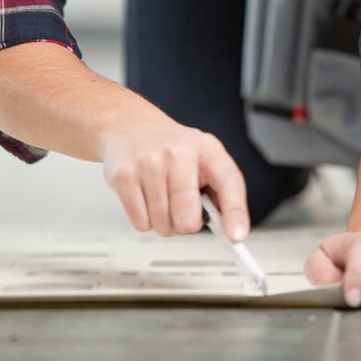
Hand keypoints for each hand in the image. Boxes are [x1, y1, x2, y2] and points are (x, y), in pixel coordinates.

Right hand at [99, 107, 249, 241]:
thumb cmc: (173, 147)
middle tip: (182, 206)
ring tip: (162, 196)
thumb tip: (230, 228)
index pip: (228, 182)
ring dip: (164, 221)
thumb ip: (220, 190)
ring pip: (163, 225)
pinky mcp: (124, 176)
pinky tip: (146, 196)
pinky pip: (141, 224)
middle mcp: (179, 153)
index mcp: (207, 148)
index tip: (236, 236)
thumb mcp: (204, 157)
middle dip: (187, 223)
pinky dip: (145, 219)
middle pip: (188, 218)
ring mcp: (150, 163)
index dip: (235, 212)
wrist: (132, 125)